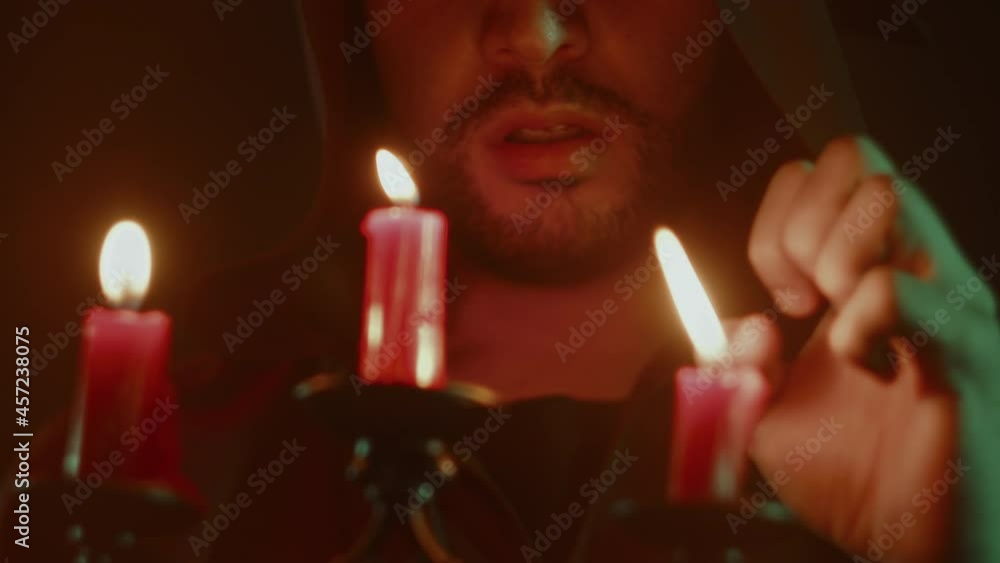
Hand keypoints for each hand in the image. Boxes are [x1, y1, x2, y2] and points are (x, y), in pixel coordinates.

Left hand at [741, 136, 999, 560]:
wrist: (917, 549)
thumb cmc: (856, 481)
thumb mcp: (765, 421)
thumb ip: (737, 367)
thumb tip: (743, 320)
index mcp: (866, 277)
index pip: (822, 171)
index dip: (777, 221)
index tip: (784, 296)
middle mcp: (912, 271)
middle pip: (856, 155)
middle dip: (798, 223)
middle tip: (805, 296)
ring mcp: (945, 302)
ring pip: (887, 195)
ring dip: (833, 257)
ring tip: (841, 325)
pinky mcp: (965, 351)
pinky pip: (901, 290)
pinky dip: (862, 322)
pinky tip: (871, 366)